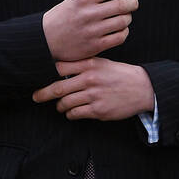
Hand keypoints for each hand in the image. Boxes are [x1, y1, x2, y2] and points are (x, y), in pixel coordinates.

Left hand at [32, 57, 154, 120]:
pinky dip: (70, 114)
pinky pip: (75, 114)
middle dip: (43, 94)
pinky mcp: (98, 110)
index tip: (40, 76)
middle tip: (36, 97)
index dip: (48, 72)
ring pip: (65, 103)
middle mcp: (90, 80)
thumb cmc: (121, 75)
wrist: (143, 88)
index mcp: (90, 65)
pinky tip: (72, 112)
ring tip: (61, 106)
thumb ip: (84, 65)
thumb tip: (60, 68)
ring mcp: (93, 96)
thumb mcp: (103, 63)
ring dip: (60, 106)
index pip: (60, 67)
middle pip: (57, 88)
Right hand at [42, 0, 138, 61]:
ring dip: (128, 17)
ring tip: (125, 16)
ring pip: (123, 21)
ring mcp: (91, 31)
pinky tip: (121, 28)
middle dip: (133, 2)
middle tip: (133, 2)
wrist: (45, 39)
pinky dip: (124, 31)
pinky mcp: (94, 46)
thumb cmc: (63, 16)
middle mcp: (87, 14)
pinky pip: (119, 37)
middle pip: (122, 5)